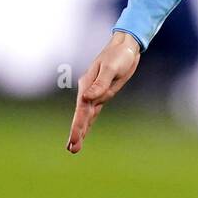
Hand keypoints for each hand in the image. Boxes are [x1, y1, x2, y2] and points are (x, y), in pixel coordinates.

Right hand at [66, 31, 141, 153]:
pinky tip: (84, 131)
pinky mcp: (102, 93)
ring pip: (86, 116)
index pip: (81, 110)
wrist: (125, 46)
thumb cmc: (119, 55)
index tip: (74, 140)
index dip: (78, 126)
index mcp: (87, 86)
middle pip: (81, 116)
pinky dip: (88, 122)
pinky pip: (93, 111)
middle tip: (72, 150)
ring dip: (80, 130)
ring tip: (73, 147)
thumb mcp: (111, 69)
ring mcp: (94, 93)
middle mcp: (88, 91)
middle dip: (76, 133)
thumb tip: (87, 98)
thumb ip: (99, 84)